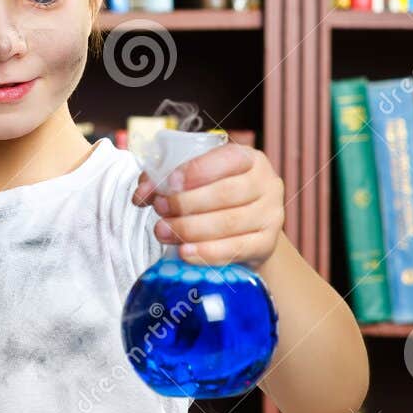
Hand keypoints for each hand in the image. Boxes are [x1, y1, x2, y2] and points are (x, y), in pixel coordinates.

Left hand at [131, 143, 284, 265]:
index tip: (169, 183)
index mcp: (249, 159)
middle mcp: (266, 184)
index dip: (197, 170)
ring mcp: (271, 215)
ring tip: (162, 231)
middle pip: (226, 193)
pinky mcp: (267, 244)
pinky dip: (208, 253)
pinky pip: (237, 250)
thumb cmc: (214, 198)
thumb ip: (165, 181)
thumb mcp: (194, 181)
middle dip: (187, 203)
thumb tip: (141, 195)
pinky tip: (185, 252)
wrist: (246, 231)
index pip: (227, 159)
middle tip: (160, 210)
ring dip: (190, 229)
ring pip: (229, 223)